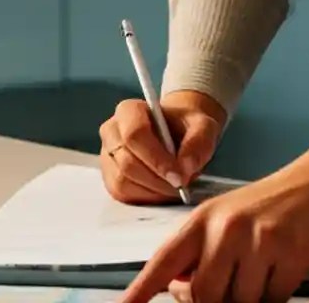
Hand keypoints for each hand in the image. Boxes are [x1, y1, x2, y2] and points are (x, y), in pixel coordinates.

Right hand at [99, 90, 226, 203]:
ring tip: (173, 188)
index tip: (179, 177)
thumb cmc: (184, 127)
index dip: (156, 159)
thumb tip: (185, 168)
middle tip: (180, 186)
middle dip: (157, 180)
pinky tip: (161, 191)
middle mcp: (111, 131)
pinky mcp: (108, 176)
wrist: (175, 135)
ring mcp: (106, 154)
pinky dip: (144, 198)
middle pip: (126, 162)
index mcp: (129, 110)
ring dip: (151, 191)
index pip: (134, 135)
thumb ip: (199, 142)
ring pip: (122, 181)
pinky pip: (121, 193)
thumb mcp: (202, 126)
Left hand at [121, 117, 308, 302]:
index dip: (142, 289)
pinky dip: (275, 295)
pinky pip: (273, 299)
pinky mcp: (289, 256)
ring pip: (241, 302)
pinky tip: (279, 273)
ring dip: (249, 299)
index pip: (164, 261)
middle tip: (227, 291)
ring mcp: (257, 242)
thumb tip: (177, 288)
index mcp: (201, 221)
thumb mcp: (222, 219)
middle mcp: (224, 230)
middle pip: (203, 294)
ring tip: (259, 275)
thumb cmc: (267, 205)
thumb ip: (198, 252)